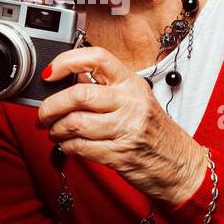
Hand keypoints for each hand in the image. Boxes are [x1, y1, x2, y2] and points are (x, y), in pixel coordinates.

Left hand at [37, 45, 207, 205]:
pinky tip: (67, 145)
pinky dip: (67, 147)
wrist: (180, 164)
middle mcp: (130, 103)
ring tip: (55, 131)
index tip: (50, 72)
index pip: (97, 58)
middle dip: (51, 106)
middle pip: (79, 94)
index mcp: (131, 83)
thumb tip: (71, 75)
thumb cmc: (155, 131)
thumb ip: (106, 86)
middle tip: (43, 113)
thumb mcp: (136, 99)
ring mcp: (126, 129)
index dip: (67, 61)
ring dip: (56, 129)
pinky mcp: (120, 155)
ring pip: (75, 123)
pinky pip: (81, 148)